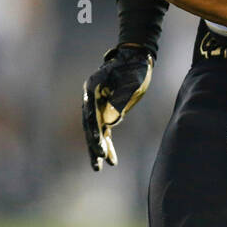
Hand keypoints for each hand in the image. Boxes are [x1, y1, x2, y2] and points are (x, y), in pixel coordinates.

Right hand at [81, 43, 152, 170]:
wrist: (136, 57)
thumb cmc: (134, 67)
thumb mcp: (132, 80)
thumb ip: (120, 98)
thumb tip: (110, 120)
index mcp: (94, 87)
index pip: (91, 113)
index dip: (94, 130)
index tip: (99, 145)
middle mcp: (91, 97)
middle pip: (89, 125)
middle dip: (93, 145)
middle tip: (97, 162)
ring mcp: (97, 105)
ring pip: (95, 131)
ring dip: (97, 149)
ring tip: (98, 168)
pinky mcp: (106, 111)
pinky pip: (104, 131)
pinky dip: (107, 145)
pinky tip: (112, 160)